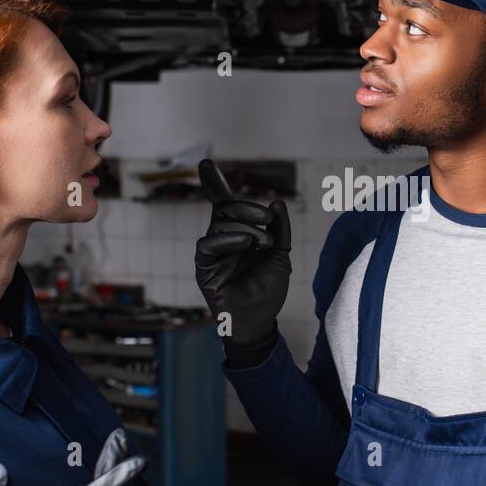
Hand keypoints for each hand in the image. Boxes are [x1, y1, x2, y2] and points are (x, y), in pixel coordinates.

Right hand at [195, 159, 290, 364]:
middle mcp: (223, 239)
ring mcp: (212, 252)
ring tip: (262, 243)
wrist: (259, 321)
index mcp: (238, 233)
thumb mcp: (281, 256)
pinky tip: (245, 243)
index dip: (214, 184)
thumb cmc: (267, 291)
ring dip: (246, 227)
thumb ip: (279, 230)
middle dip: (248, 207)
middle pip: (226, 208)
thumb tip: (276, 202)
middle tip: (267, 220)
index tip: (205, 164)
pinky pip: (208, 243)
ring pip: (220, 222)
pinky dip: (228, 238)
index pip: (224, 203)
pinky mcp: (204, 268)